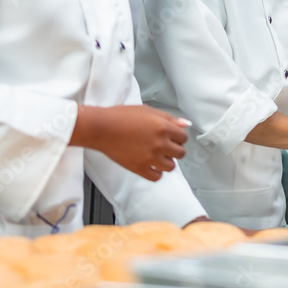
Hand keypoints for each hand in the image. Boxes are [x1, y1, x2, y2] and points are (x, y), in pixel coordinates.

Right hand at [70, 105, 188, 180]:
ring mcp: (150, 157)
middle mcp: (159, 143)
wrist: (101, 128)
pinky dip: (156, 172)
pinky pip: (156, 177)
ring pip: (171, 167)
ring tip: (158, 156)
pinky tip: (151, 165)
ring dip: (167, 161)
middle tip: (167, 147)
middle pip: (180, 153)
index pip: (183, 137)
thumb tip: (185, 123)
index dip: (179, 137)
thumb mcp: (147, 110)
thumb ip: (169, 118)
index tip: (174, 138)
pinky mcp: (139, 168)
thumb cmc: (120, 116)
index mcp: (163, 127)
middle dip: (175, 149)